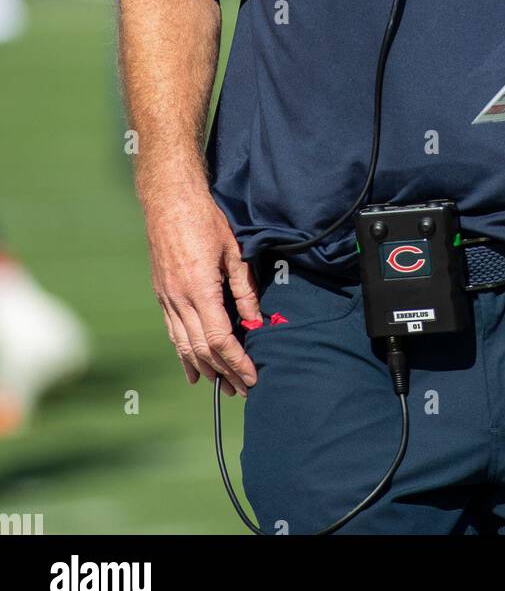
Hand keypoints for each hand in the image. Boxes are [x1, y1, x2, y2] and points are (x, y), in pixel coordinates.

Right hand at [144, 181, 261, 396]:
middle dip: (224, 372)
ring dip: (204, 368)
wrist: (169, 201)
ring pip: (184, 345)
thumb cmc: (205, 220)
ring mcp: (167, 298)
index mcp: (199, 289)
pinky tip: (192, 369)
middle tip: (242, 389)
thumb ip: (244, 289)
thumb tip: (256, 319)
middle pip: (202, 348)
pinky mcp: (162, 294)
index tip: (252, 376)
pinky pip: (173, 332)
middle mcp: (179, 299)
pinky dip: (183, 354)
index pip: (220, 339)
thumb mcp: (233, 252)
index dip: (237, 361)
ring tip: (221, 386)